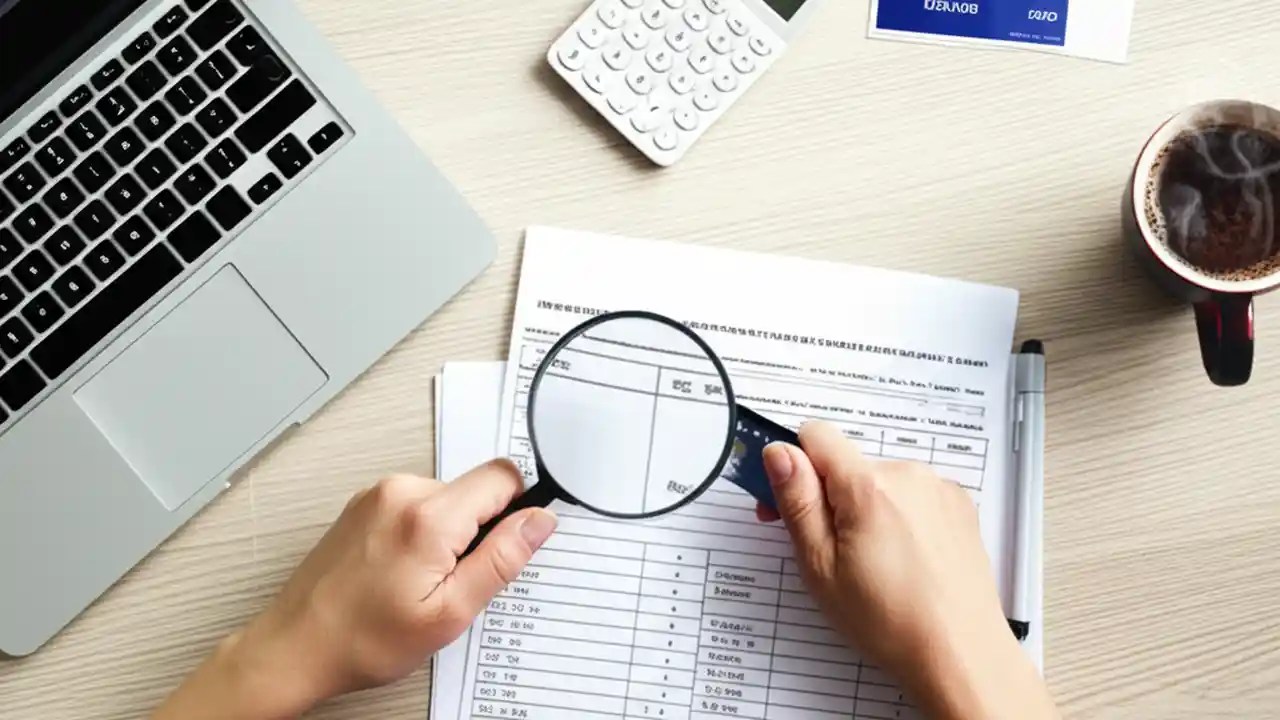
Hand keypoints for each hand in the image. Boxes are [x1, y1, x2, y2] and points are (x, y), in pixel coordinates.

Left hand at [153, 460, 556, 719]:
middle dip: (478, 531)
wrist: (295, 648)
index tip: (505, 546)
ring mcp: (378, 495)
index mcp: (428, 517)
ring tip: (420, 582)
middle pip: (474, 490)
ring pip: (447, 499)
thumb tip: (539, 521)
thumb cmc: (363, 640)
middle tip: (453, 581)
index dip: (517, 510)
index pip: (503, 477)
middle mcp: (401, 492)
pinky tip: (400, 573)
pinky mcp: (364, 504)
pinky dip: (421, 534)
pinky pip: (416, 505)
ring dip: (448, 535)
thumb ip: (502, 560)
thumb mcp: (450, 613)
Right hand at [759, 422, 1056, 719]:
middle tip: (825, 550)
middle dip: (828, 497)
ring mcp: (938, 489)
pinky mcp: (958, 507)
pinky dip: (899, 518)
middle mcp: (908, 475)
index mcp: (869, 487)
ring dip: (865, 509)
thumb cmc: (892, 622)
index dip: (792, 466)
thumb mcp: (821, 567)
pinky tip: (901, 561)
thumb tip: (779, 453)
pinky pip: (912, 496)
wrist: (961, 655)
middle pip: (847, 463)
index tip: (785, 499)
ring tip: (871, 564)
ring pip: (879, 481)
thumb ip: (797, 502)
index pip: (814, 435)